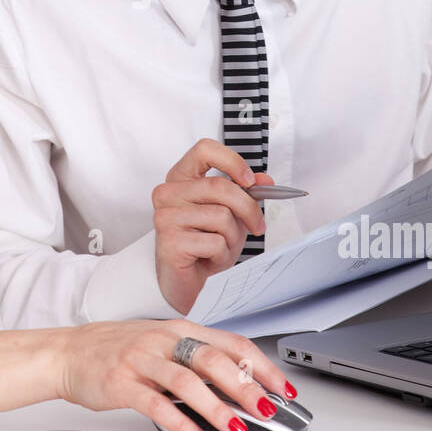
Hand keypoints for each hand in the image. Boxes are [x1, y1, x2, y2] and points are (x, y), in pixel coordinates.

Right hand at [57, 319, 296, 430]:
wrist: (69, 352)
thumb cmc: (118, 350)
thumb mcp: (162, 344)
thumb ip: (196, 360)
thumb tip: (239, 389)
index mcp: (181, 330)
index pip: (232, 343)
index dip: (261, 366)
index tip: (283, 389)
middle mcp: (164, 340)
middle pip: (214, 360)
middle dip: (247, 387)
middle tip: (268, 410)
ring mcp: (142, 360)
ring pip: (187, 381)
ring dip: (216, 407)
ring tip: (236, 428)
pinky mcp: (122, 383)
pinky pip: (155, 403)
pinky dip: (179, 422)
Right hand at [152, 138, 273, 312]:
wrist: (182, 280)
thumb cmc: (203, 244)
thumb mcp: (230, 214)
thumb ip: (245, 194)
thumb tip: (266, 181)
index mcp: (180, 178)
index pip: (204, 150)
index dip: (232, 162)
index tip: (250, 181)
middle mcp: (168, 193)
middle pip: (221, 187)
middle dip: (248, 209)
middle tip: (257, 226)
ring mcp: (166, 216)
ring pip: (221, 216)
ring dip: (232, 238)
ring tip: (221, 247)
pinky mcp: (169, 241)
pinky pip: (214, 242)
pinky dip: (222, 254)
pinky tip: (209, 259)